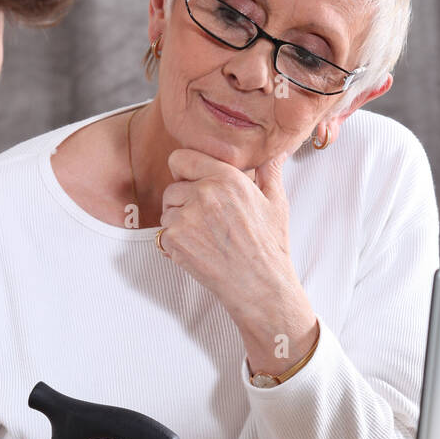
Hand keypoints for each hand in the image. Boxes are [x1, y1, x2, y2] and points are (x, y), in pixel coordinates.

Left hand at [160, 148, 316, 368]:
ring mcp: (186, 217)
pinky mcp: (174, 240)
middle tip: (205, 221)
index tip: (191, 183)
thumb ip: (269, 171)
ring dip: (178, 223)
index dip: (184, 171)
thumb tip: (275, 152)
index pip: (181, 158)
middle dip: (183, 201)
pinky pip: (163, 234)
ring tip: (205, 238)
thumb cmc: (269, 246)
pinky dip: (174, 244)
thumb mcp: (276, 202)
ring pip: (166, 211)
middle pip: (172, 187)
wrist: (259, 286)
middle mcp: (204, 193)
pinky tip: (198, 250)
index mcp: (226, 177)